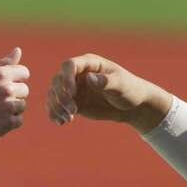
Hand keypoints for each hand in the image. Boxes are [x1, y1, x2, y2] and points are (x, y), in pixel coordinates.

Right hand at [0, 48, 29, 142]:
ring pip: (22, 106)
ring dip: (11, 108)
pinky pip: (18, 121)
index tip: (1, 85)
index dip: (14, 79)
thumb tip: (18, 50)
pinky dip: (8, 122)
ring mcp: (6, 107)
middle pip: (24, 90)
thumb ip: (2, 63)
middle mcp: (5, 89)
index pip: (24, 72)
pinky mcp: (6, 124)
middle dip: (13, 94)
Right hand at [46, 53, 170, 131]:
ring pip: (54, 94)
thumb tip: (89, 78)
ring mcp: (73, 88)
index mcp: (89, 64)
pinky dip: (55, 113)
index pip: (69, 66)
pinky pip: (57, 106)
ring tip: (67, 119)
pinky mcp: (73, 101)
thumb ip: (106, 81)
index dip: (66, 78)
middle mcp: (78, 74)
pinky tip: (61, 122)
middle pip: (58, 80)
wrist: (132, 106)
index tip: (71, 94)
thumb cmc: (130, 90)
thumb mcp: (122, 85)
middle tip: (72, 111)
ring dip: (56, 106)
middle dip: (61, 96)